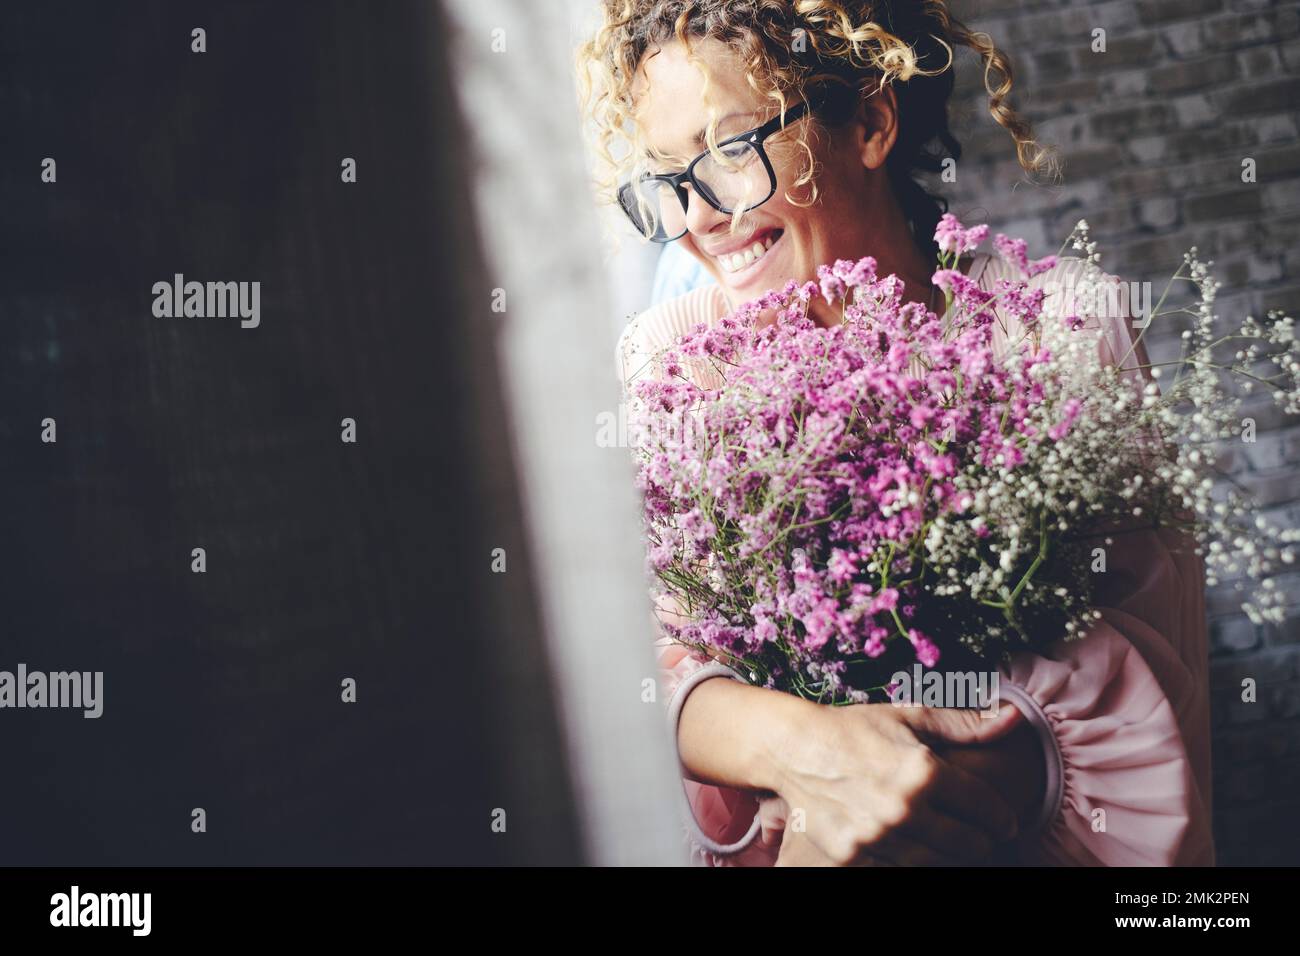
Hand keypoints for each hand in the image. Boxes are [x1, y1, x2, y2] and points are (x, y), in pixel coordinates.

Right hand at [767, 702, 1023, 865]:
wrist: (793, 748)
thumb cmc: (854, 729)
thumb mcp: (910, 717)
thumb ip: (965, 724)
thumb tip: (1014, 718)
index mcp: (924, 771)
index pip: (985, 806)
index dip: (1003, 816)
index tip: (1007, 821)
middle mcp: (904, 808)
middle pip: (968, 842)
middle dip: (982, 840)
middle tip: (983, 836)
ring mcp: (877, 837)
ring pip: (937, 861)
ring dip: (951, 854)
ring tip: (952, 842)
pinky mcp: (853, 855)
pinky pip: (898, 869)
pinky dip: (912, 860)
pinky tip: (913, 845)